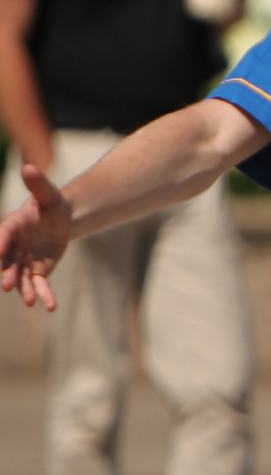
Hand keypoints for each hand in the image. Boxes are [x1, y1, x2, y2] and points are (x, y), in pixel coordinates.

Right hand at [0, 164, 72, 310]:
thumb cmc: (52, 204)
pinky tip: (49, 307)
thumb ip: (39, 184)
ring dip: (25, 289)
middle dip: (6, 274)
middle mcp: (14, 246)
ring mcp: (24, 260)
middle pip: (7, 262)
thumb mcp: (49, 195)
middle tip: (6, 286)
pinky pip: (39, 284)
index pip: (3, 236)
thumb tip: (29, 166)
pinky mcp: (37, 271)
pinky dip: (44, 295)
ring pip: (21, 277)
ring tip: (29, 302)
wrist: (61, 219)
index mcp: (12, 226)